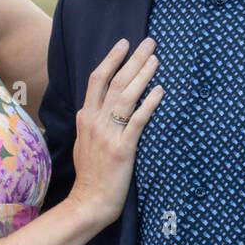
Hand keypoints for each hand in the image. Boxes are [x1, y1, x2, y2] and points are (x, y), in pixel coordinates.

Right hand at [69, 37, 163, 225]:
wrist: (88, 202)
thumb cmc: (90, 173)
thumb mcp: (83, 141)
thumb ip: (92, 121)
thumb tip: (101, 106)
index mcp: (85, 117)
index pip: (97, 79)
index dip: (111, 59)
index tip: (124, 43)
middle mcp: (94, 122)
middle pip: (114, 81)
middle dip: (133, 59)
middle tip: (149, 42)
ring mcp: (108, 135)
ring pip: (126, 97)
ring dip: (142, 75)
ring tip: (156, 59)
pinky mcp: (122, 150)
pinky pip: (137, 121)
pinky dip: (149, 104)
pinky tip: (160, 91)